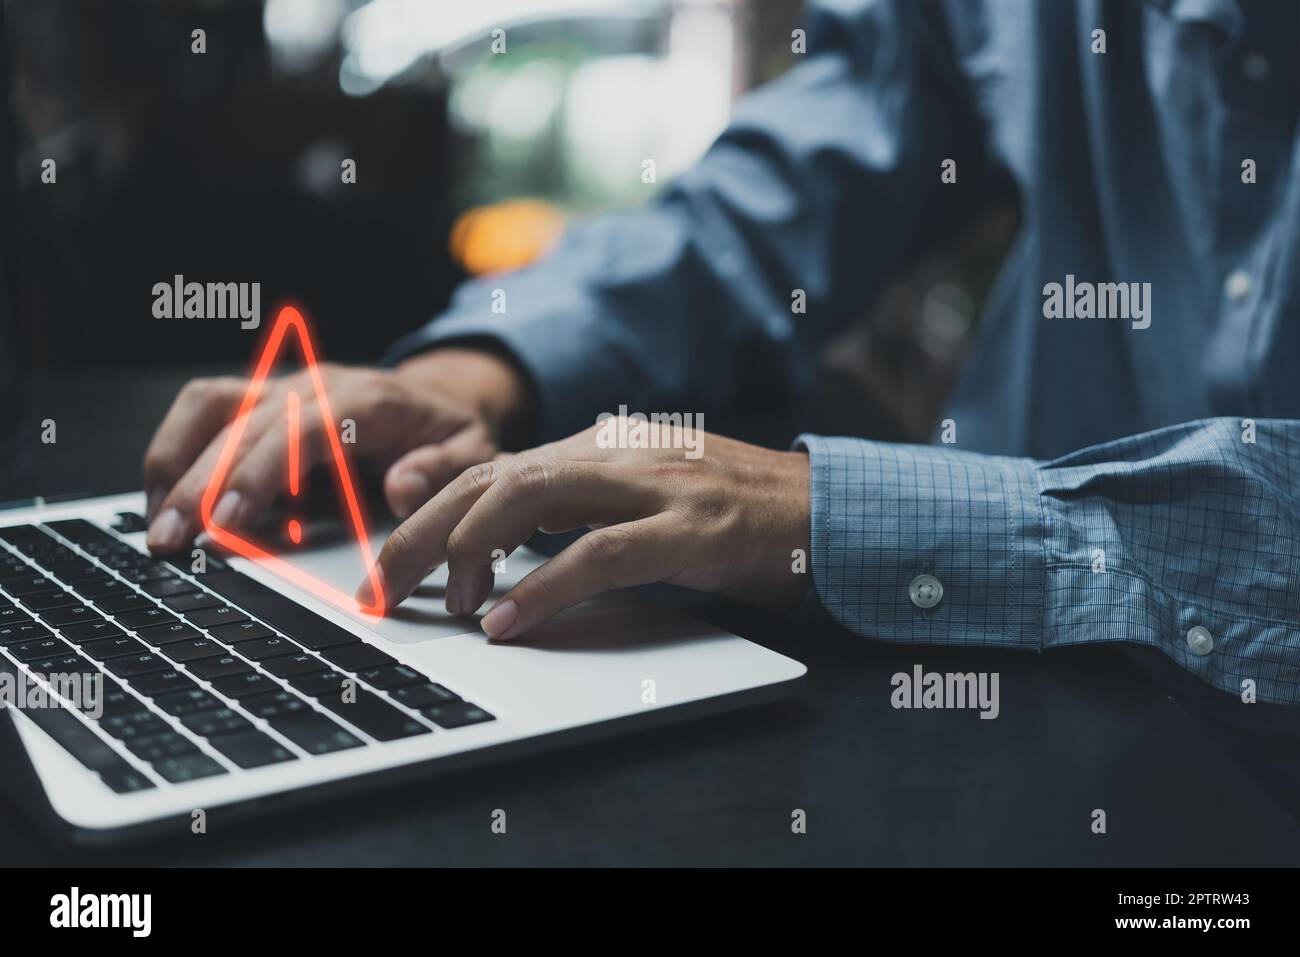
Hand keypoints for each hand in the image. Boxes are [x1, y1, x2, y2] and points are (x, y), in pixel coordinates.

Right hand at [143, 348, 530, 552]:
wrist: (440, 400)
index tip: (230, 519)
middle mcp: (319, 384)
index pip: (305, 428)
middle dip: (200, 483)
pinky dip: (175, 452)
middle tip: (171, 541)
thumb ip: (444, 470)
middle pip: (245, 425)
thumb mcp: (474, 455)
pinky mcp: (262, 399)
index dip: (262, 471)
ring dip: (173, 461)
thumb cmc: (452, 434)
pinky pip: (205, 411)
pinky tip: (164, 501)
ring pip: (210, 406)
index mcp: (370, 399)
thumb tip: (403, 487)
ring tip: (157, 524)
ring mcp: (285, 387)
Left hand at [360, 419, 811, 640]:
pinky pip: (599, 553)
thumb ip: (577, 508)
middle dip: (425, 530)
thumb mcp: (643, 496)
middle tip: (384, 587)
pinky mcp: (691, 528)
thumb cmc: (733, 512)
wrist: (827, 509)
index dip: (431, 507)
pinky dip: (542, 587)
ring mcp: (656, 484)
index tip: (388, 554)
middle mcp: (619, 452)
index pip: (495, 465)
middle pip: (495, 476)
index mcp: (603, 444)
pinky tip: (506, 618)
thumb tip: (499, 540)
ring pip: (532, 496)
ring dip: (468, 551)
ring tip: (440, 604)